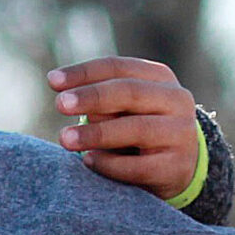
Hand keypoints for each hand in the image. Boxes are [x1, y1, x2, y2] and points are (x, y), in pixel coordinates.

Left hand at [49, 56, 200, 195]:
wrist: (181, 165)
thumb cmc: (140, 127)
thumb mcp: (126, 106)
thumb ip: (102, 99)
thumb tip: (67, 97)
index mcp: (160, 77)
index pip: (118, 67)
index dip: (84, 72)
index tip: (52, 82)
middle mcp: (176, 101)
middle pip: (130, 92)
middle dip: (92, 97)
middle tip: (60, 104)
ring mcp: (180, 134)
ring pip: (137, 129)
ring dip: (96, 133)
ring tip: (65, 138)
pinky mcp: (176, 167)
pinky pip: (140, 166)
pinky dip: (111, 164)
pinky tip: (88, 161)